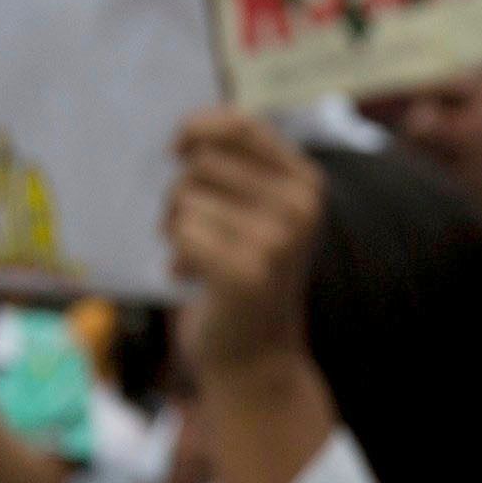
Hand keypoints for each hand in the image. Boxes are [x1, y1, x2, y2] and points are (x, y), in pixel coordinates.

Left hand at [163, 112, 326, 388]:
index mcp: (306, 182)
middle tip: (188, 229)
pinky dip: (177, 256)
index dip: (196, 128)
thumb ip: (235, 167)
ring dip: (174, 228)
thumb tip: (182, 132)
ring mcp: (279, 240)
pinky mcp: (248, 272)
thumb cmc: (244, 275)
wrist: (255, 357)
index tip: (175, 148)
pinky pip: (182, 234)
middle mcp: (300, 206)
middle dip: (179, 194)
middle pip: (202, 162)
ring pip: (186, 198)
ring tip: (194, 257)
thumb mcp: (257, 213)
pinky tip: (192, 277)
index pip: (240, 125)